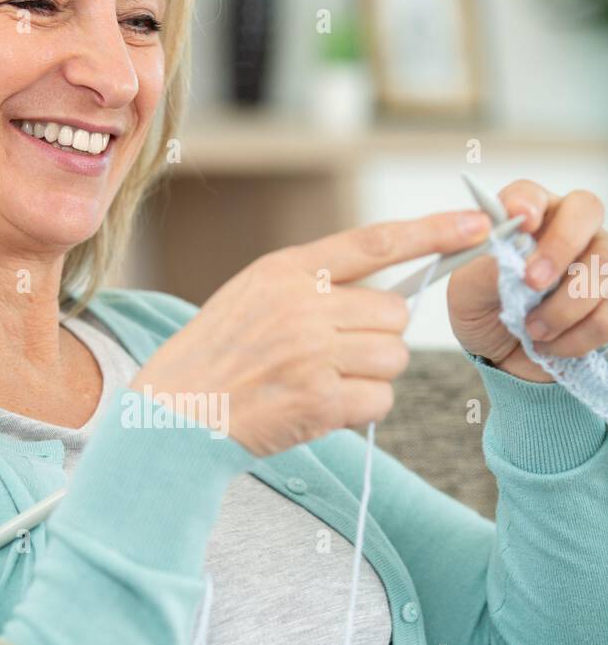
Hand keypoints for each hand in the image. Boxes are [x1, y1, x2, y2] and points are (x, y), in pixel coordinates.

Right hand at [132, 208, 493, 455]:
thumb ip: (312, 287)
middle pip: (395, 316)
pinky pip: (379, 401)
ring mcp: (310, 352)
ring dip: (370, 378)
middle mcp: (301, 305)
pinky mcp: (318, 400)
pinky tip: (318, 409)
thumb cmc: (213, 362)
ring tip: (319, 383)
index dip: (432, 232)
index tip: (476, 225)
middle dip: (378, 340)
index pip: (375, 241)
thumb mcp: (250, 299)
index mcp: (285, 271)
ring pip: (393, 360)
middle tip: (333, 358)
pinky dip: (359, 411)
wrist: (169, 419)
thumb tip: (388, 297)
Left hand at [447, 181, 607, 381]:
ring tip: (533, 330)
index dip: (527, 203)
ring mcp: (597, 261)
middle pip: (586, 210)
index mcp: (525, 219)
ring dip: (564, 308)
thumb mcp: (467, 295)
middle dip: (559, 247)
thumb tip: (507, 252)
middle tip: (532, 283)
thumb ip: (482, 270)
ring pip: (604, 266)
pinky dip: (578, 335)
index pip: (530, 194)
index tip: (521, 220)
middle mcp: (567, 230)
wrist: (503, 357)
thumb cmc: (484, 314)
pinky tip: (554, 344)